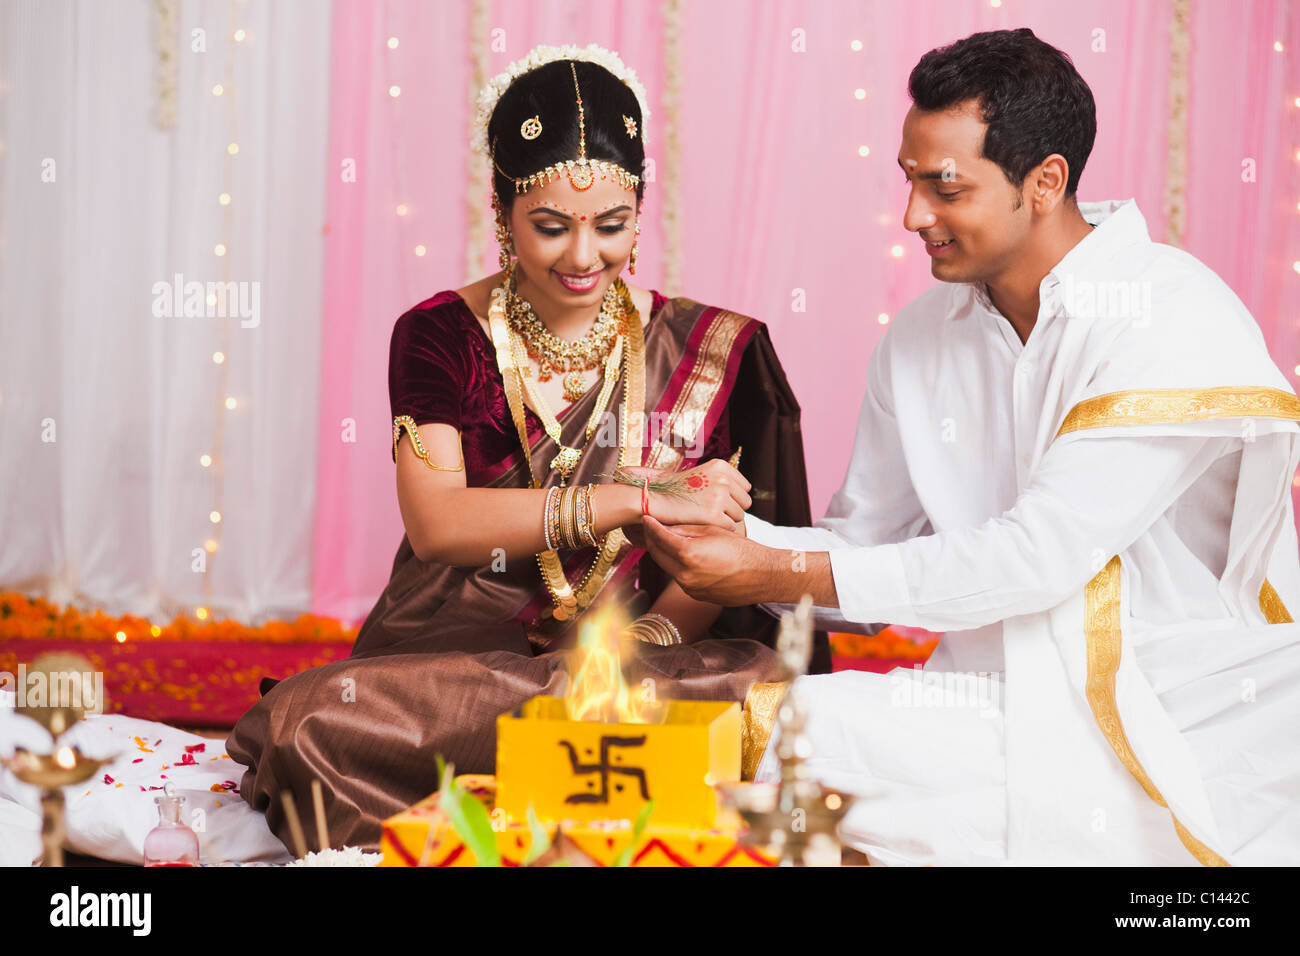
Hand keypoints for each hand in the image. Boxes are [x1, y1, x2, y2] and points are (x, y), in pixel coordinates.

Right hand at [636, 459, 752, 530]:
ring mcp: (719, 496)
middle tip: (714, 513)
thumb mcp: (701, 475)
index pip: (745, 487)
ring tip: (707, 518)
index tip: (720, 503)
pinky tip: (705, 526)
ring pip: (739, 516)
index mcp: (721, 466)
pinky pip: (730, 527)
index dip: (734, 498)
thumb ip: (722, 481)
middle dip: (733, 509)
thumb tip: (745, 492)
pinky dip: (719, 530)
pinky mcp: (714, 514)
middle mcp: (722, 478)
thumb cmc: (675, 490)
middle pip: (745, 502)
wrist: (653, 499)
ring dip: (726, 520)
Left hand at [640, 516, 768, 604]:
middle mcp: (685, 575)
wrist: (762, 576)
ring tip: (666, 540)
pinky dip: (678, 566)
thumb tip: (667, 527)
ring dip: (665, 554)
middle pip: (657, 555)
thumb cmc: (742, 549)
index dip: (651, 526)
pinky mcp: (696, 596)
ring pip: (668, 568)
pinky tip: (684, 557)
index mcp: (688, 554)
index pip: (660, 538)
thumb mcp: (713, 531)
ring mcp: (690, 588)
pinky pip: (680, 578)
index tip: (647, 518)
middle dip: (652, 540)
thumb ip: (687, 530)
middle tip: (651, 528)